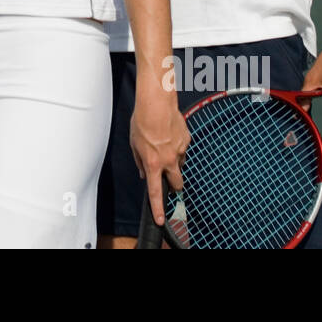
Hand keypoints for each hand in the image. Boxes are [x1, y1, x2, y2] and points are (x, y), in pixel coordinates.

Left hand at [130, 74, 188, 225]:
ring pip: (180, 164)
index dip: (158, 208)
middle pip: (177, 183)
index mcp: (153, 163)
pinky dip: (177, 146)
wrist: (156, 103)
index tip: (161, 219)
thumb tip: (144, 173)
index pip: (156, 192)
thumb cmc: (142, 121)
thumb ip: (140, 162)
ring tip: (163, 144)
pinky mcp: (187, 140)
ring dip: (173, 161)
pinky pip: (182, 149)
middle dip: (174, 184)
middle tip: (167, 177)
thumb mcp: (134, 144)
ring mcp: (180, 151)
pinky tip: (169, 134)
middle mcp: (169, 160)